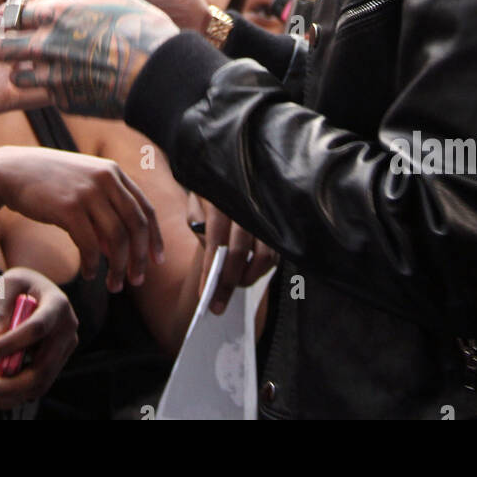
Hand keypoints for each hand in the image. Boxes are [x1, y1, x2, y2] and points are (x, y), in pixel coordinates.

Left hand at [0, 0, 179, 118]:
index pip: (12, 13)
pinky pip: (43, 93)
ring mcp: (53, 77)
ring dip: (23, 68)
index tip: (25, 17)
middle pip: (2, 47)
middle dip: (8, 43)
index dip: (17, 14)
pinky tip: (70, 78)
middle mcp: (46, 46)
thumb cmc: (138, 26)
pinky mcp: (64, 100)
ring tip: (42, 62)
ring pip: (16, 75)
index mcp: (53, 15)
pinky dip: (50, 86)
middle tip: (21, 41)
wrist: (159, 73)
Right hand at [0, 145, 165, 291]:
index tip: (157, 262)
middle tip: (137, 281)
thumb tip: (119, 249)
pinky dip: (93, 264)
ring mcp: (87, 192)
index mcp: (114, 173)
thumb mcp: (83, 187)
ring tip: (114, 285)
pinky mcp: (68, 207)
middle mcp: (106, 179)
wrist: (11, 171)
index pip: (146, 210)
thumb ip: (105, 212)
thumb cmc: (48, 183)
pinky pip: (90, 244)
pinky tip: (90, 274)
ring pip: (117, 238)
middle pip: (137, 226)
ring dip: (118, 267)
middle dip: (140, 258)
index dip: (155, 239)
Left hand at [0, 268, 77, 409]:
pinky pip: (39, 385)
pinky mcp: (58, 362)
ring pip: (42, 382)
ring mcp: (66, 348)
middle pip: (43, 366)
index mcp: (58, 304)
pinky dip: (16, 394)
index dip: (12, 343)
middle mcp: (68, 329)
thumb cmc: (22, 285)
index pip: (37, 328)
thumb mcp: (8, 285)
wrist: (38, 290)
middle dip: (11, 382)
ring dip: (12, 393)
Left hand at [187, 193, 278, 314]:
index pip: (215, 239)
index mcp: (221, 198)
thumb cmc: (213, 192)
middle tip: (217, 305)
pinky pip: (274, 253)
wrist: (234, 171)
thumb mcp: (197, 204)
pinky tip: (248, 274)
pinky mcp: (278, 223)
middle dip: (228, 282)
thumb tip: (211, 256)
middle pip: (239, 251)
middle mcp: (246, 204)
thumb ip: (198, 225)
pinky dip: (262, 269)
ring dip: (248, 277)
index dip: (210, 268)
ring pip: (263, 255)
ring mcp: (265, 213)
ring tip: (235, 288)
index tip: (204, 294)